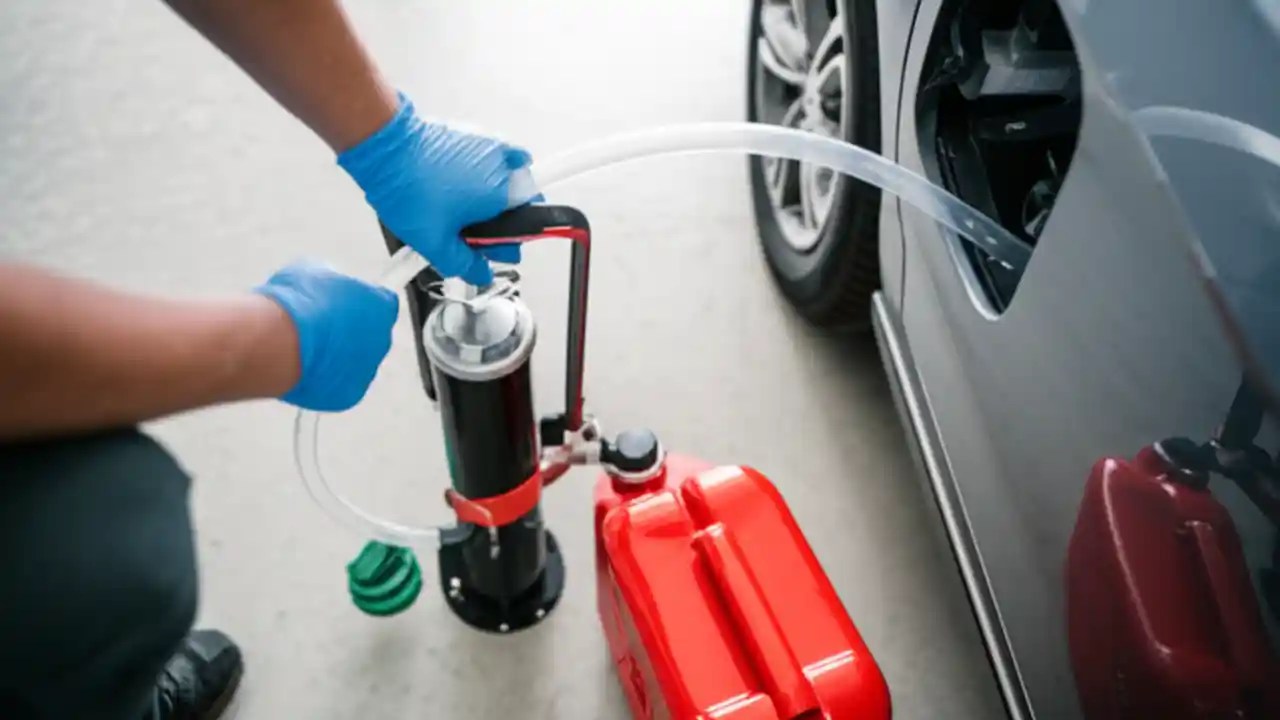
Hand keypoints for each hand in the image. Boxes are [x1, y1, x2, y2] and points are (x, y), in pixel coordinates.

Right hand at [254, 261, 398, 411]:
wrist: (279, 343)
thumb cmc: (296, 303)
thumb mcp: (313, 272)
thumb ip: (332, 281)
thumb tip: (327, 284)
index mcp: (382, 306)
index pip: (382, 303)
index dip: (361, 303)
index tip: (343, 304)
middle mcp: (382, 340)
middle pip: (370, 335)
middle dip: (348, 332)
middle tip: (319, 328)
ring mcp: (368, 370)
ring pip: (355, 362)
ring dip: (337, 357)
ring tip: (304, 349)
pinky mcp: (350, 395)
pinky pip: (339, 384)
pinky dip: (325, 379)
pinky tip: (303, 368)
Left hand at [338, 92, 529, 284]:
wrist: (385, 146)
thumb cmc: (407, 188)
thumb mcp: (433, 242)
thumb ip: (463, 264)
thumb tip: (481, 274)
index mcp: (500, 196)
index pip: (526, 225)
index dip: (505, 242)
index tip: (486, 248)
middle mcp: (503, 169)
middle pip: (516, 204)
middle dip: (497, 221)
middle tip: (468, 231)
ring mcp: (491, 147)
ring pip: (506, 181)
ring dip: (490, 196)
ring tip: (457, 206)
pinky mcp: (476, 134)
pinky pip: (495, 156)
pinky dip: (486, 170)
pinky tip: (462, 181)